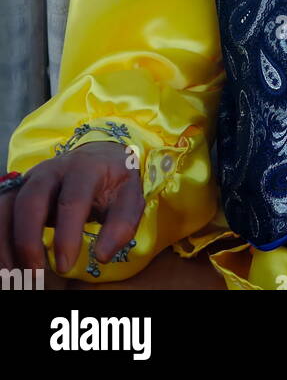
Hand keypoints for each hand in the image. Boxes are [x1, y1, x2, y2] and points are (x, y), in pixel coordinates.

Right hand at [0, 142, 144, 274]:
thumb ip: (123, 223)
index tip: (66, 267)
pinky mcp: (19, 190)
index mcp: (85, 168)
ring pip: (7, 206)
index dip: (67, 235)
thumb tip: (102, 256)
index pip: (72, 200)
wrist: (98, 155)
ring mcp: (31, 178)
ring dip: (6, 242)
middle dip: (28, 240)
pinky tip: (8, 263)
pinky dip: (1, 238)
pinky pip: (0, 210)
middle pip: (30, 200)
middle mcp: (53, 170)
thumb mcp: (130, 195)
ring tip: (14, 275)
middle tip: (36, 274)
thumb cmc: (114, 181)